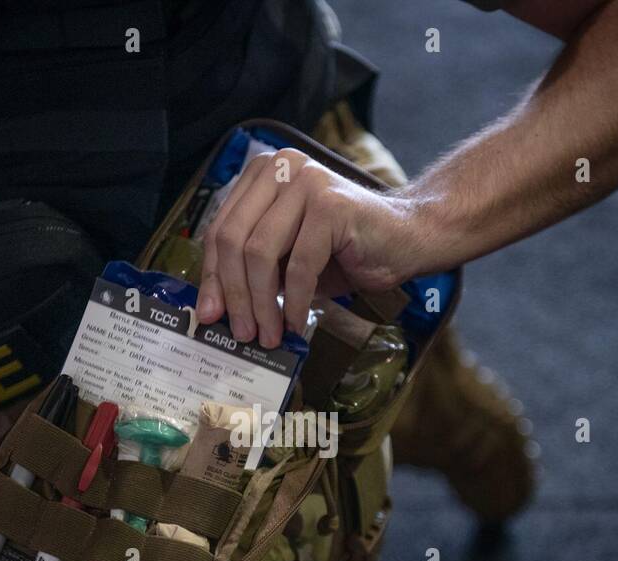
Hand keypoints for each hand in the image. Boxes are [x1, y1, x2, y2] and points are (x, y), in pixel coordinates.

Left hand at [195, 147, 430, 347]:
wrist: (408, 239)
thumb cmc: (345, 251)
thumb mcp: (286, 258)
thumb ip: (252, 268)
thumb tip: (214, 307)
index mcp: (262, 174)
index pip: (220, 228)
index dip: (211, 276)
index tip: (210, 314)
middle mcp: (280, 168)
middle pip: (233, 239)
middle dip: (234, 294)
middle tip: (241, 332)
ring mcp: (306, 182)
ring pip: (260, 253)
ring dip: (262, 303)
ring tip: (268, 334)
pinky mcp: (330, 204)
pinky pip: (299, 265)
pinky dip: (295, 302)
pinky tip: (296, 323)